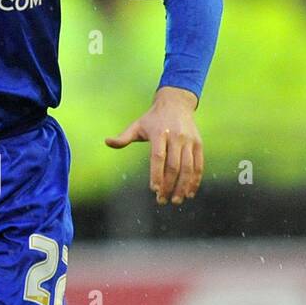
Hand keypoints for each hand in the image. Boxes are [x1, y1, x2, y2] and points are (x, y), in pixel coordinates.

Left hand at [105, 85, 203, 204]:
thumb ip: (123, 137)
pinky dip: (195, 180)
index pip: (158, 157)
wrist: (177, 103)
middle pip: (174, 166)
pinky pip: (199, 165)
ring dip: (182, 186)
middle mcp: (176, 137)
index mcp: (159, 133)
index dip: (157, 174)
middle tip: (162, 201)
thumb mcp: (137, 125)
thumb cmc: (153, 119)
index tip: (154, 189)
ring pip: (188, 168)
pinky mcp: (198, 144)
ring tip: (176, 200)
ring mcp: (189, 141)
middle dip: (168, 185)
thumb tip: (107, 142)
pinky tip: (189, 193)